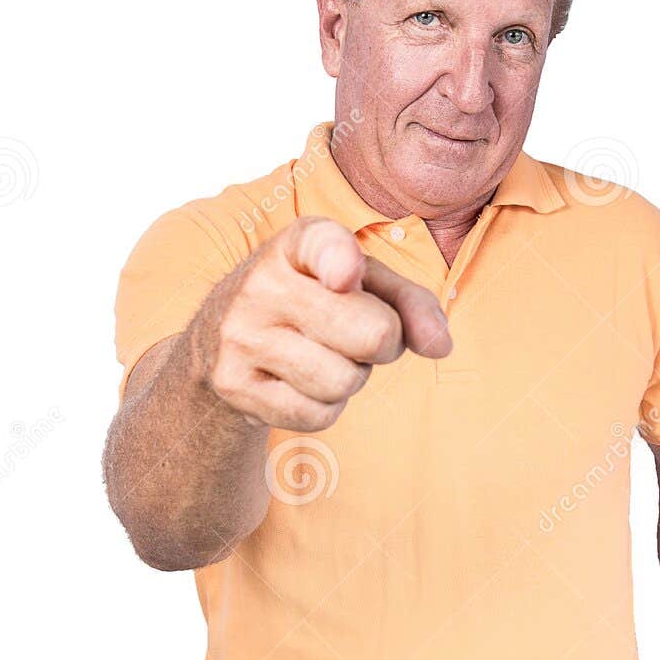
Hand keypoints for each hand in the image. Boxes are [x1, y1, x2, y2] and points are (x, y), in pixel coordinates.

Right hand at [203, 216, 451, 430]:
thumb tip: (440, 346)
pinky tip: (300, 382)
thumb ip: (410, 303)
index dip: (342, 263)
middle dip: (383, 343)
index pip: (324, 246)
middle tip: (356, 335)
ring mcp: (240, 335)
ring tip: (323, 355)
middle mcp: (261, 283)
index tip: (346, 275)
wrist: (219, 341)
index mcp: (296, 244)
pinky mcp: (232, 384)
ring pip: (345, 381)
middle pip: (372, 334)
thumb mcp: (362, 286)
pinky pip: (318, 415)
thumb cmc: (314, 303)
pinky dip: (325, 407)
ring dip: (351, 377)